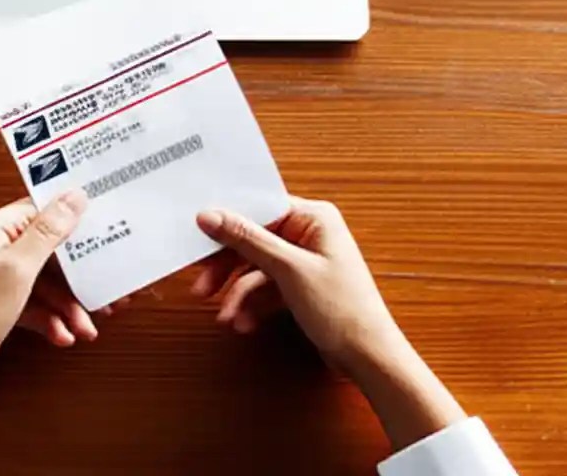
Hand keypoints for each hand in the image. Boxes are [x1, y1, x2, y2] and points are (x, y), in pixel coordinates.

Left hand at [0, 191, 106, 376]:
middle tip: (107, 289)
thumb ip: (48, 232)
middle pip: (51, 251)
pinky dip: (51, 319)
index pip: (42, 211)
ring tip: (87, 326)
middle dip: (78, 276)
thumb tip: (73, 196)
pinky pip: (37, 303)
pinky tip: (63, 335)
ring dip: (68, 305)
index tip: (103, 225)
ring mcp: (0, 275)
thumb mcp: (18, 268)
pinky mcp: (3, 301)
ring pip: (47, 282)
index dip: (74, 219)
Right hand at [192, 197, 466, 449]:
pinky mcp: (300, 286)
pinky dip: (252, 304)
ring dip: (237, 292)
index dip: (227, 223)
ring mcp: (304, 262)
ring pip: (256, 268)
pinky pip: (266, 288)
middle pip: (253, 240)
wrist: (368, 357)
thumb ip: (247, 239)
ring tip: (223, 315)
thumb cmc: (342, 308)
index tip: (197, 235)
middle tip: (202, 286)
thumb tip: (210, 215)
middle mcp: (309, 234)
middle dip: (227, 267)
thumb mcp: (288, 270)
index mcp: (314, 218)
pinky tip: (242, 322)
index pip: (259, 209)